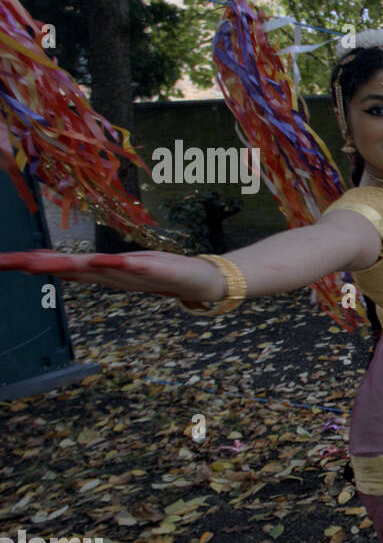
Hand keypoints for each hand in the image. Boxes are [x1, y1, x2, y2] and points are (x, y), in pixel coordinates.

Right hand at [0, 249, 221, 299]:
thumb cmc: (160, 272)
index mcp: (102, 273)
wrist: (202, 283)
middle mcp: (112, 276)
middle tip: (6, 263)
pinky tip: (99, 259)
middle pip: (69, 270)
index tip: (1, 263)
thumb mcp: (120, 266)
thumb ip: (91, 267)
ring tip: (40, 261)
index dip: (28, 265)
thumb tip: (60, 265)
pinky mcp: (158, 271)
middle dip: (37, 265)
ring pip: (95, 270)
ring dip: (68, 265)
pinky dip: (117, 264)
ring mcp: (134, 275)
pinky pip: (134, 266)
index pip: (59, 267)